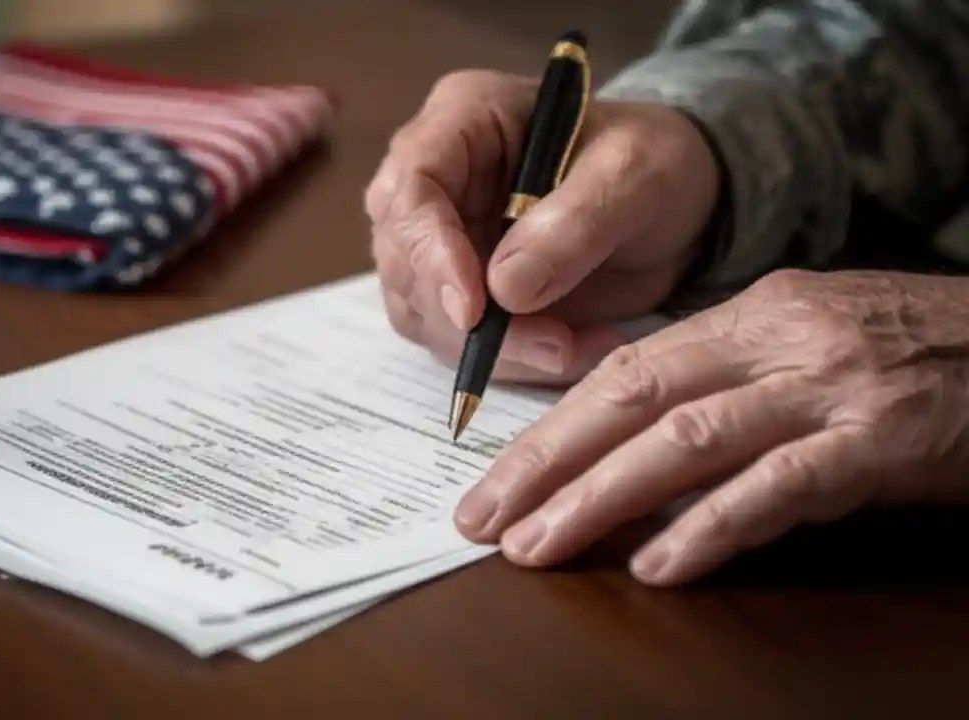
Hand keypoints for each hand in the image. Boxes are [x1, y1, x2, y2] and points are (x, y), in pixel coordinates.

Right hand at [366, 70, 720, 382]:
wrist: (671, 206)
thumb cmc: (652, 164)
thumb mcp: (636, 176)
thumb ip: (574, 224)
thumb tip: (503, 290)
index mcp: (464, 117)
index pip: (410, 185)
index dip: (430, 250)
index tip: (473, 311)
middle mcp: (434, 177)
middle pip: (405, 258)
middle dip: (468, 319)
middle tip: (551, 345)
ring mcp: (437, 238)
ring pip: (424, 312)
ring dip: (494, 350)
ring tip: (574, 347)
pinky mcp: (453, 290)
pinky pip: (455, 342)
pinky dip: (509, 361)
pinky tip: (569, 348)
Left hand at [455, 269, 968, 584]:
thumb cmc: (927, 357)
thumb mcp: (816, 347)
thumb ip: (730, 382)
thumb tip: (637, 441)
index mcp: (755, 314)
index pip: (624, 371)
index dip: (550, 428)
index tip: (494, 478)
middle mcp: (782, 339)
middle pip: (632, 398)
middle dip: (545, 463)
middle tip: (484, 519)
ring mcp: (833, 386)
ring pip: (687, 439)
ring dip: (600, 497)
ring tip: (540, 546)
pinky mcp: (885, 439)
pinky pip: (781, 485)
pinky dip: (711, 525)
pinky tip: (658, 563)